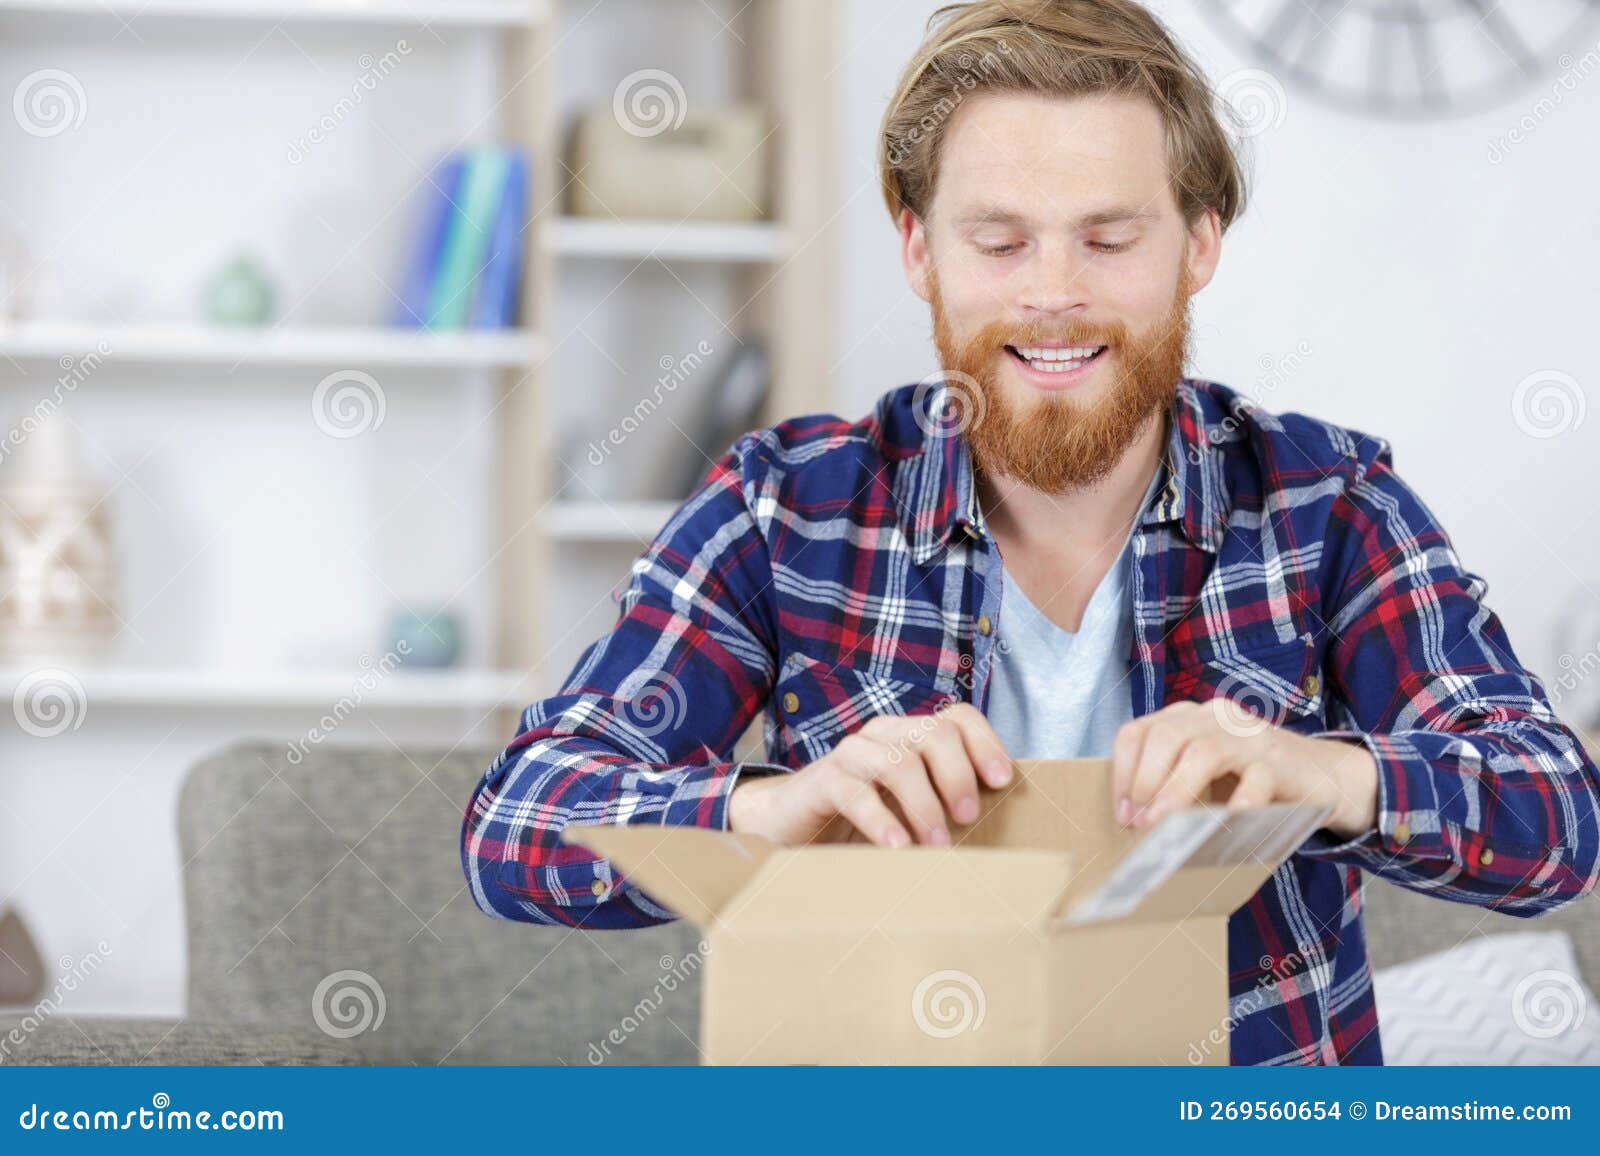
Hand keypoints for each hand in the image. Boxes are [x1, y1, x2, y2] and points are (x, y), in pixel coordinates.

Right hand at [728, 703, 1013, 846]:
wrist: (791, 822)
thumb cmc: (863, 817)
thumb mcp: (911, 806)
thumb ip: (946, 804)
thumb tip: (1000, 825)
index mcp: (911, 734)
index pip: (958, 718)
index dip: (985, 744)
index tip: (1002, 782)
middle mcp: (884, 734)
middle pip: (935, 735)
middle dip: (958, 777)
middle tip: (968, 819)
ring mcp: (852, 753)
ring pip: (899, 762)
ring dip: (925, 806)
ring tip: (936, 845)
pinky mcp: (823, 780)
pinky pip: (857, 793)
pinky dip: (882, 822)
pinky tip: (897, 848)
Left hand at [1110, 699, 1378, 838]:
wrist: (1323, 775)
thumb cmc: (1248, 779)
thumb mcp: (1203, 772)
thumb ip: (1171, 781)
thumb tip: (1131, 819)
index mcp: (1188, 717)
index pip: (1140, 731)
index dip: (1122, 772)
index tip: (1121, 812)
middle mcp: (1214, 718)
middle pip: (1166, 736)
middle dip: (1144, 781)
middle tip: (1137, 822)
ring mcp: (1249, 736)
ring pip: (1203, 752)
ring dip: (1176, 792)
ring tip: (1162, 825)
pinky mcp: (1279, 762)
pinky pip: (1255, 781)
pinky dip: (1237, 804)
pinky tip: (1224, 825)